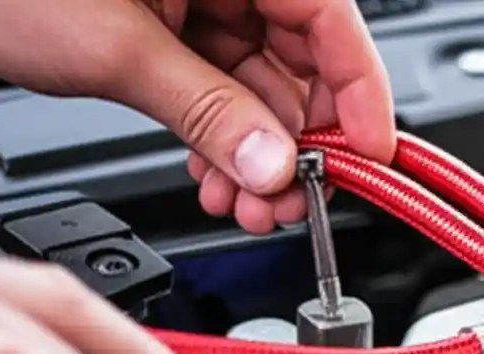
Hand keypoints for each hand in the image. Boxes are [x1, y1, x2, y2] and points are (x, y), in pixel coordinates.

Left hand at [0, 0, 394, 233]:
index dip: (359, 97)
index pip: (333, 22)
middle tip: (290, 199)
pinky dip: (220, 134)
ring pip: (260, 82)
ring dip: (256, 150)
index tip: (365, 160)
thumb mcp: (118, 52)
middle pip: (302, 58)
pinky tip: (212, 175)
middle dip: (296, 140)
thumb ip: (209, 112)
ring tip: (244, 202)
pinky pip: (218, 85)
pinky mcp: (168, 21)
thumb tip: (274, 165)